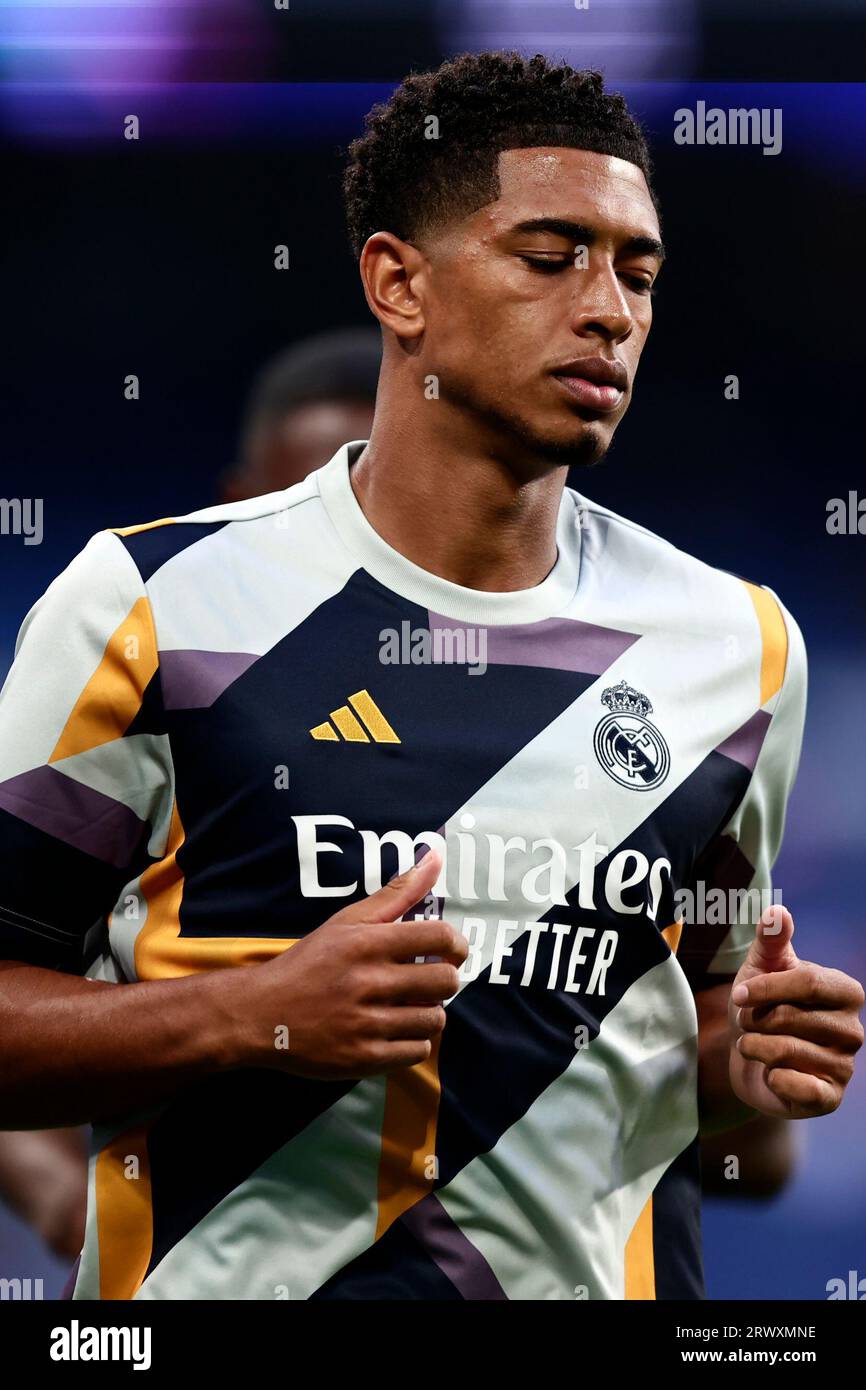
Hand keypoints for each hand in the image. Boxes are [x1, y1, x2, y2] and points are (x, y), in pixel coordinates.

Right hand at [230, 850, 466, 1079]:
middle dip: (444, 980)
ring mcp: (366, 1024)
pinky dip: (415, 1042)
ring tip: (409, 1007)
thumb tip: (436, 857)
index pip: (439, 937)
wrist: (260, 1014)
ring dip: (429, 1013)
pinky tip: (397, 1031)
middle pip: (445, 981)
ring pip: (434, 1019)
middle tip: (426, 981)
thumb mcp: (345, 922)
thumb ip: (396, 893)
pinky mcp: (363, 1058)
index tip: (452, 951)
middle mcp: (369, 982)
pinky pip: (418, 1051)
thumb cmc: (308, 963)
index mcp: (367, 944)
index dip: (456, 944)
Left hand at [729, 904, 863, 1117]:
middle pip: (790, 1017)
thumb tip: (778, 911)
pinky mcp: (830, 1097)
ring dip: (754, 1047)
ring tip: (752, 1045)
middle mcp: (853, 1029)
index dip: (765, 988)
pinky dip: (772, 1077)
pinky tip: (771, 1073)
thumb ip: (770, 939)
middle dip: (755, 1020)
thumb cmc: (762, 1005)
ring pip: (786, 1051)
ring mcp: (845, 1065)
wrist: (751, 1058)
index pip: (807, 982)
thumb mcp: (761, 967)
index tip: (737, 994)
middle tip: (749, 1024)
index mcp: (844, 991)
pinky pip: (796, 1086)